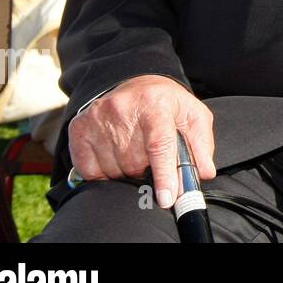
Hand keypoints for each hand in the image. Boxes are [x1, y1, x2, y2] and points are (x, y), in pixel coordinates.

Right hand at [67, 74, 215, 207]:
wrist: (135, 84)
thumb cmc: (167, 104)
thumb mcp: (192, 116)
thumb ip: (201, 145)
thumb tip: (203, 173)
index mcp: (156, 104)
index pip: (159, 144)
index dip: (164, 174)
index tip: (167, 198)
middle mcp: (123, 109)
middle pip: (135, 162)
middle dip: (147, 169)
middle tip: (151, 157)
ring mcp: (98, 118)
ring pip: (114, 169)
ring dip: (126, 171)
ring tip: (134, 152)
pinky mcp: (79, 128)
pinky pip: (90, 170)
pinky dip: (104, 172)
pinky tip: (114, 156)